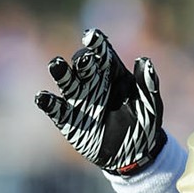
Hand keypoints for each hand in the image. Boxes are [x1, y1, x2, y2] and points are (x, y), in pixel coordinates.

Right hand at [35, 27, 165, 173]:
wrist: (133, 156)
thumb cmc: (144, 126)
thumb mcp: (151, 107)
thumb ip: (149, 84)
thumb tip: (144, 61)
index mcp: (112, 73)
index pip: (102, 53)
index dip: (96, 43)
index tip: (92, 37)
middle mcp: (92, 82)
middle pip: (83, 65)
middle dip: (82, 60)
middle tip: (84, 60)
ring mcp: (79, 100)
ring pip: (66, 81)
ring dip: (60, 72)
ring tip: (56, 65)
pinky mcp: (67, 119)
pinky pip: (55, 109)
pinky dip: (48, 102)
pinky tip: (42, 97)